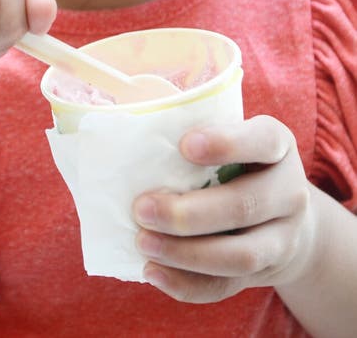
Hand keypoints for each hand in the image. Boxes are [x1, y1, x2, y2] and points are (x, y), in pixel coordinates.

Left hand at [132, 116, 315, 302]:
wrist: (290, 218)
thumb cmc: (241, 163)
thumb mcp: (234, 136)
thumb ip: (194, 128)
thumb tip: (117, 121)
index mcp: (278, 146)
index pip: (263, 140)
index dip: (227, 143)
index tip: (185, 145)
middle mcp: (289, 193)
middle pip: (245, 206)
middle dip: (190, 213)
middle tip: (142, 208)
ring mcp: (283, 239)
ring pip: (240, 255)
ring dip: (186, 253)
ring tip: (143, 242)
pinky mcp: (265, 274)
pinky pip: (227, 286)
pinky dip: (188, 284)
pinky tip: (153, 271)